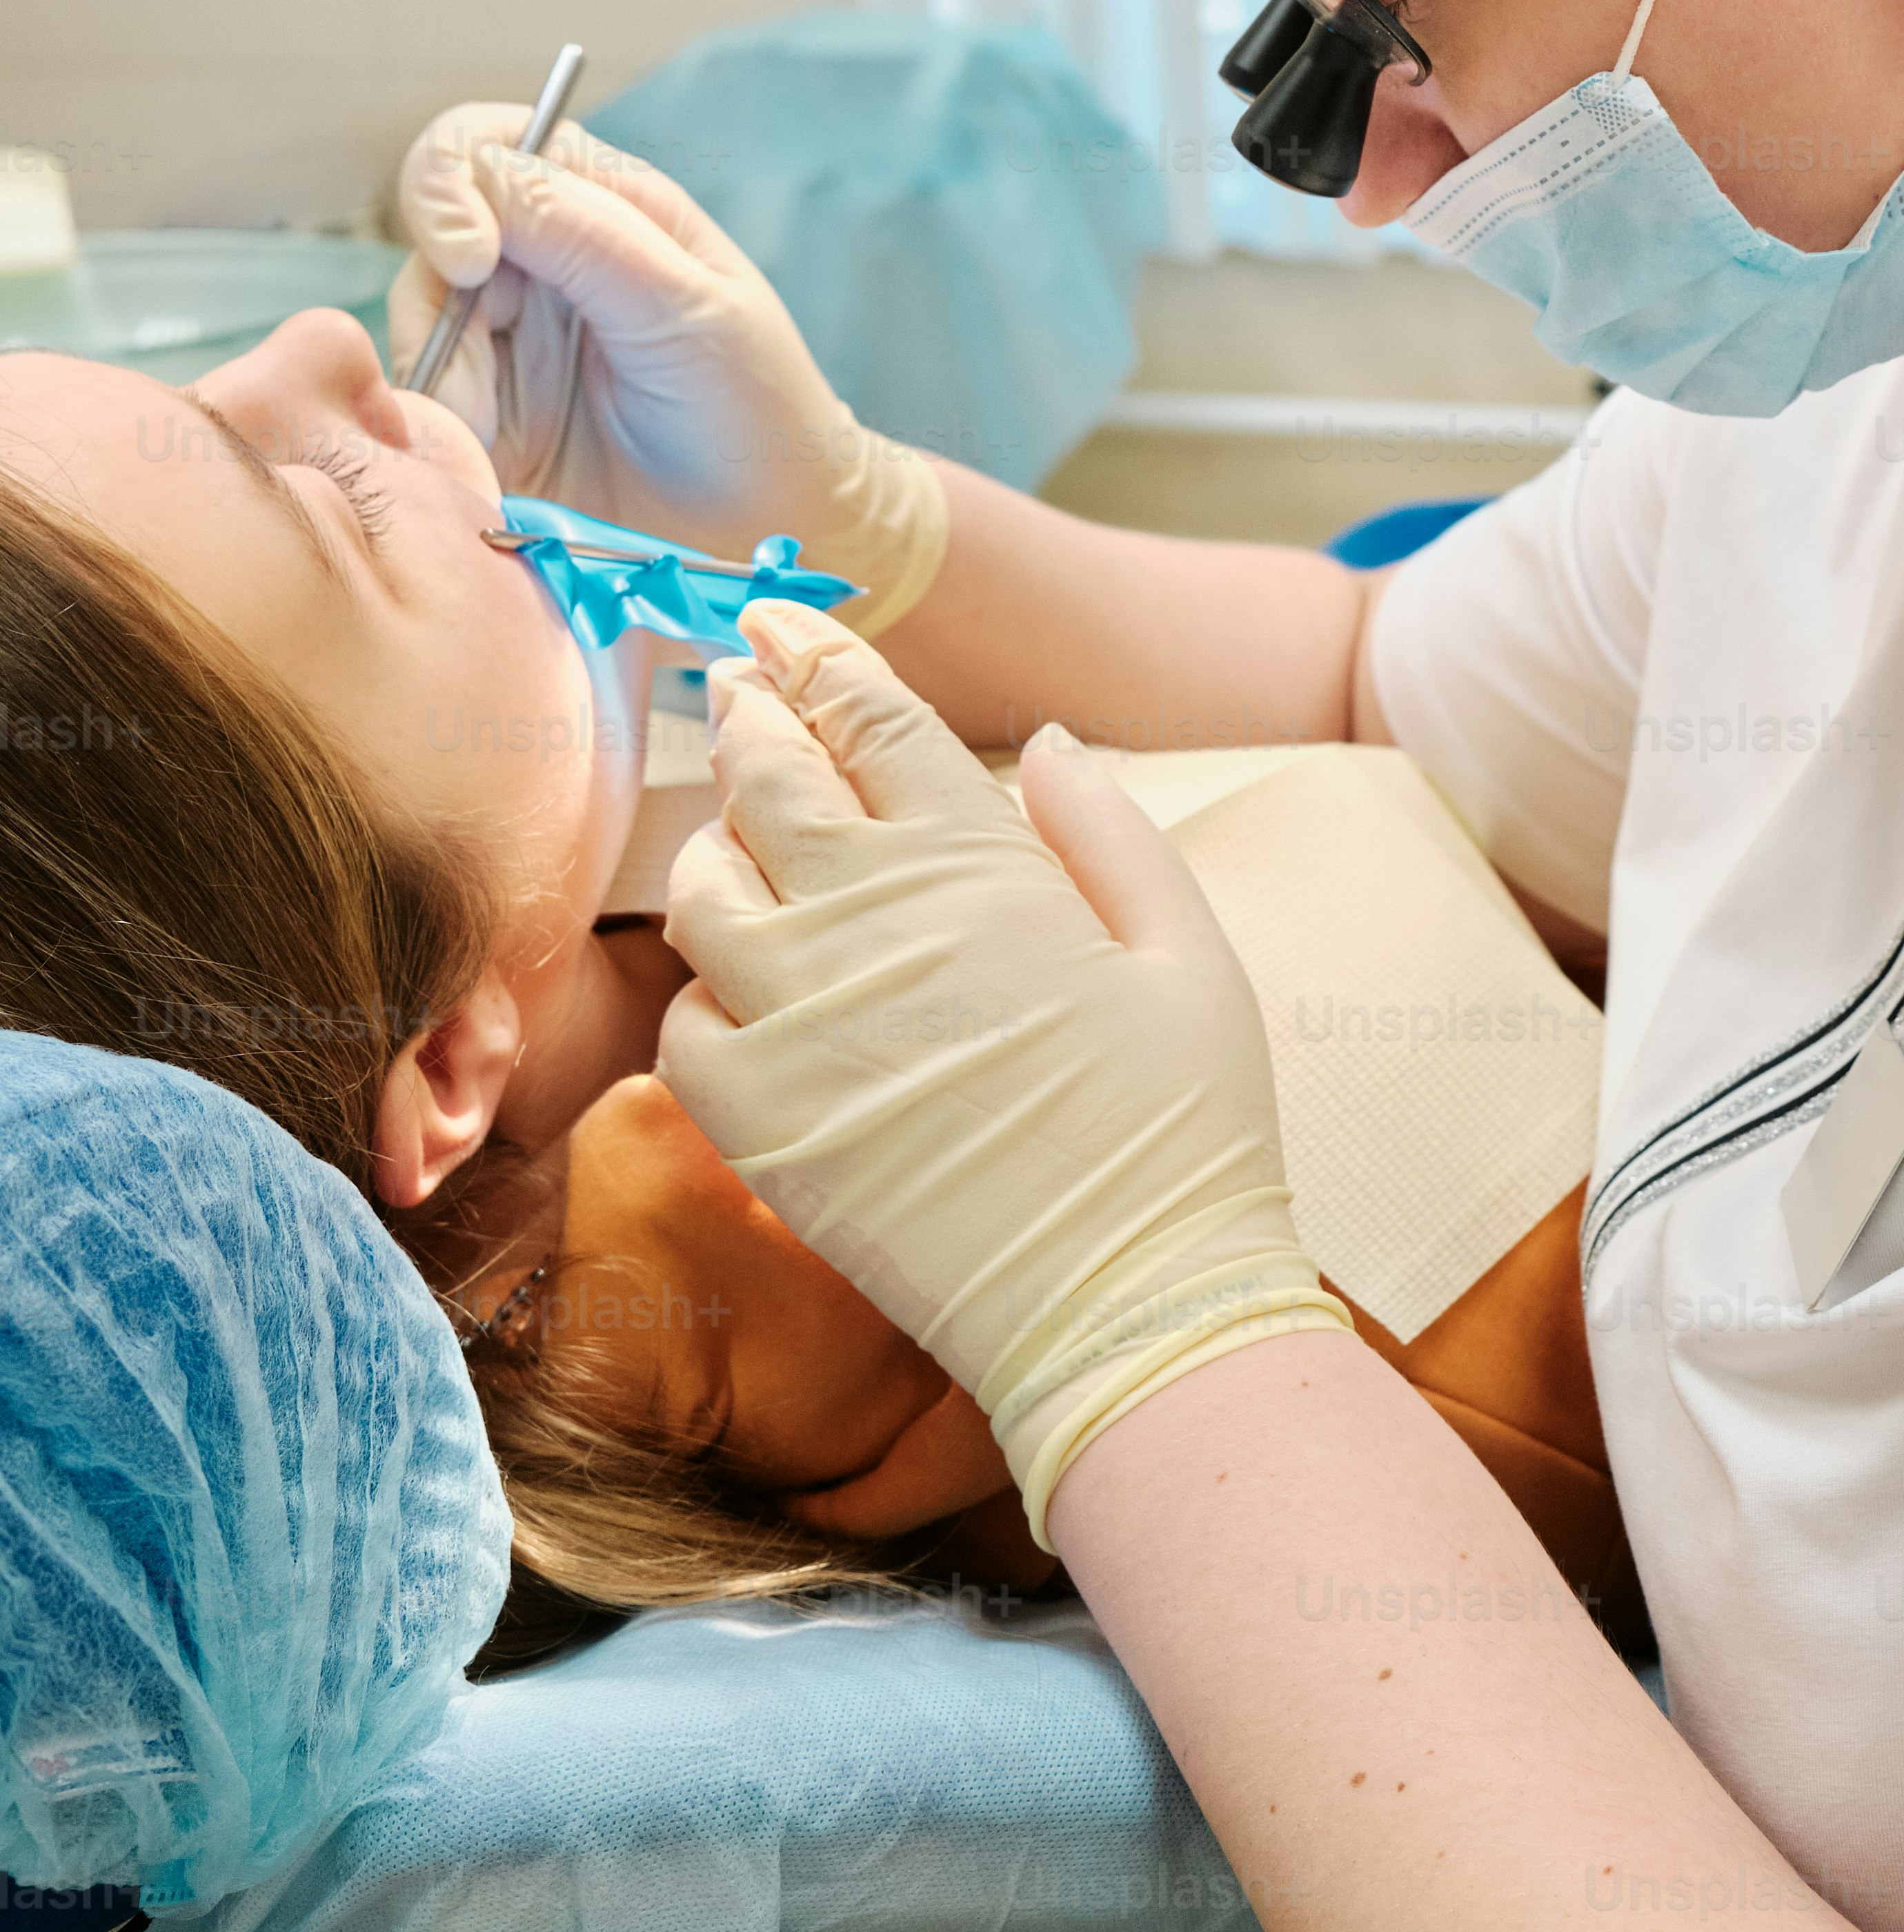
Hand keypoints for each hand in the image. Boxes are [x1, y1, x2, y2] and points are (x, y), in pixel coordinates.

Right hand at [388, 102, 946, 631]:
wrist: (765, 533)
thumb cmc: (754, 408)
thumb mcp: (686, 306)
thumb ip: (584, 231)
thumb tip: (475, 173)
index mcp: (601, 205)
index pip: (484, 146)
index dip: (451, 183)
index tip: (473, 257)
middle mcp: (544, 260)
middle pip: (431, 235)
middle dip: (442, 303)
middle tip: (481, 382)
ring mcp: (510, 338)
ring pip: (417, 320)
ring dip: (444, 376)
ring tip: (497, 434)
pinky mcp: (487, 415)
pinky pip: (423, 398)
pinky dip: (438, 426)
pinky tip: (488, 461)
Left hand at [658, 603, 1347, 1547]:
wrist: (1130, 1304)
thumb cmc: (1183, 1132)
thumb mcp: (1189, 954)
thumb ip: (1107, 832)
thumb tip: (1046, 741)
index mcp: (983, 863)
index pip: (870, 718)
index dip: (815, 658)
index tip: (777, 627)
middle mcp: (872, 920)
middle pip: (769, 777)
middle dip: (750, 717)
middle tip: (739, 692)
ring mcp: (802, 1018)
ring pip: (705, 887)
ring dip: (715, 846)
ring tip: (737, 840)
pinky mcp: (759, 1119)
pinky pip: (686, 1021)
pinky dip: (704, 991)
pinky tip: (744, 989)